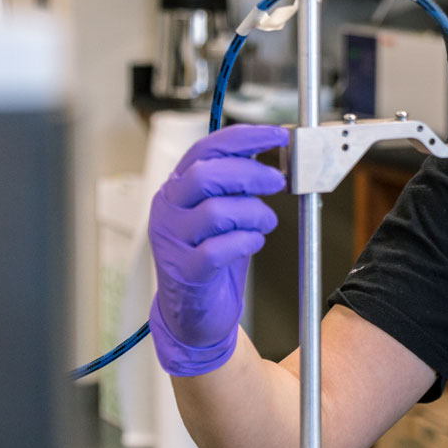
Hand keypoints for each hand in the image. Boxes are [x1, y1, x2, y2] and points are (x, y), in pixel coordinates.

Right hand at [148, 124, 289, 376]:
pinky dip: (245, 242)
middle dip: (250, 174)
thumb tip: (274, 156)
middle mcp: (168, 210)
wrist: (193, 312)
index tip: (278, 135)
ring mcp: (173, 242)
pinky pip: (218, 250)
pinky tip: (253, 243)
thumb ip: (237, 185)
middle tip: (279, 182)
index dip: (245, 138)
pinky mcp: (186, 273)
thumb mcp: (222, 212)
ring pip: (215, 212)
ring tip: (266, 222)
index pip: (206, 148)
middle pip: (206, 175)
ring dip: (253, 212)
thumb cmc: (211, 255)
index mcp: (177, 187)